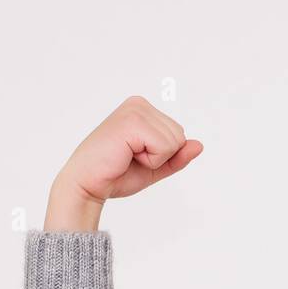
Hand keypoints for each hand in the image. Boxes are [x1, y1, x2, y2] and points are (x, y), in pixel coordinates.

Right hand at [43, 95, 202, 230]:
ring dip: (155, 159)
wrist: (88, 184)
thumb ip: (177, 157)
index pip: (179, 136)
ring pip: (175, 142)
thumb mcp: (156, 167)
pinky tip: (127, 156)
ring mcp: (135, 110)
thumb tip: (199, 145)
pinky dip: (150, 160)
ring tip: (128, 156)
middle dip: (161, 157)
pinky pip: (164, 147)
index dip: (163, 156)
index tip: (136, 156)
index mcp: (143, 110)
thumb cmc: (116, 174)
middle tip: (131, 158)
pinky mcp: (132, 121)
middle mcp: (139, 104)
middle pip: (180, 136)